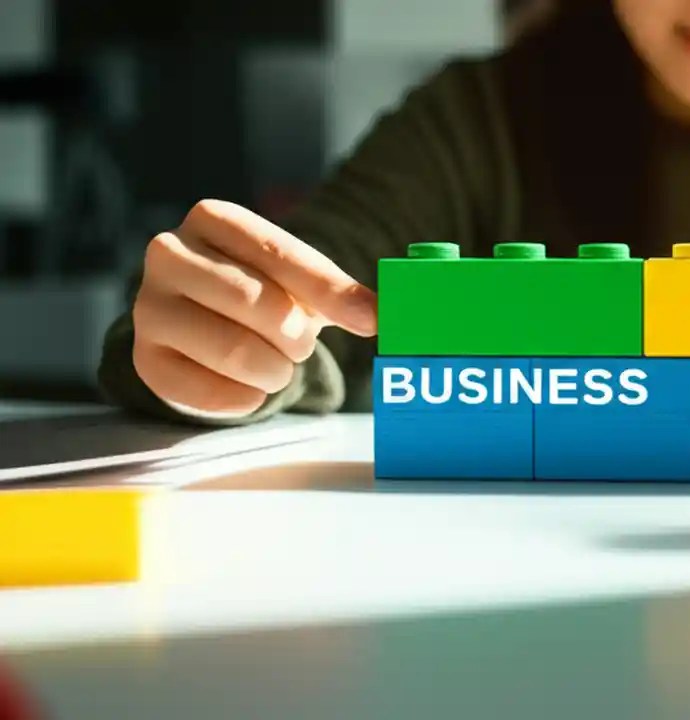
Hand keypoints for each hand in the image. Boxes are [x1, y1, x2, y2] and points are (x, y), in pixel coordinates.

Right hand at [133, 200, 376, 415]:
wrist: (204, 320)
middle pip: (253, 300)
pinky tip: (253, 389)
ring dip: (273, 369)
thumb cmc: (264, 291)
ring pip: (231, 348)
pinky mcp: (144, 358)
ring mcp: (149, 306)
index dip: (328, 288)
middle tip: (302, 345)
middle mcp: (169, 253)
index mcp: (213, 219)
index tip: (371, 319)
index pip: (277, 250)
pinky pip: (204, 390)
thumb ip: (338, 292)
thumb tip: (383, 313)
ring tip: (277, 365)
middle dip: (295, 334)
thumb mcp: (301, 281)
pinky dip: (245, 398)